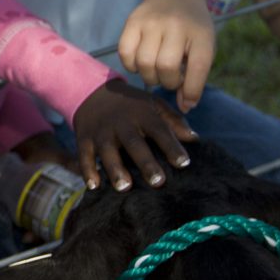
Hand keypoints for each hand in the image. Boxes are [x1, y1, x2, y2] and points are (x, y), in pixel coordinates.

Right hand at [70, 78, 196, 191]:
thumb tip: (194, 139)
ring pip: (108, 151)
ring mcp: (101, 131)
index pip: (159, 130)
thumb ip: (173, 121)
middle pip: (134, 143)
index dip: (171, 146)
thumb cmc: (132, 104)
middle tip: (158, 181)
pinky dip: (87, 170)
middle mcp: (121, 123)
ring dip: (115, 169)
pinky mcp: (84, 139)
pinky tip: (94, 186)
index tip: (184, 163)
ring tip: (124, 187)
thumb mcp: (153, 104)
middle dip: (145, 162)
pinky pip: (84, 156)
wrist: (92, 91)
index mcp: (142, 114)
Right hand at [116, 0, 214, 112]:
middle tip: (170, 79)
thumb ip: (195, 77)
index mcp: (201, 33)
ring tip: (156, 72)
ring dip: (149, 76)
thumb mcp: (203, 48)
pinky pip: (125, 53)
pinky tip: (141, 63)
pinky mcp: (132, 21)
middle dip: (167, 82)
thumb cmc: (192, 30)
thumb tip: (184, 107)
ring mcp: (152, 21)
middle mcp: (176, 25)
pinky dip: (132, 66)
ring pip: (144, 62)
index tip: (188, 102)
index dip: (192, 90)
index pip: (198, 67)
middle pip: (166, 67)